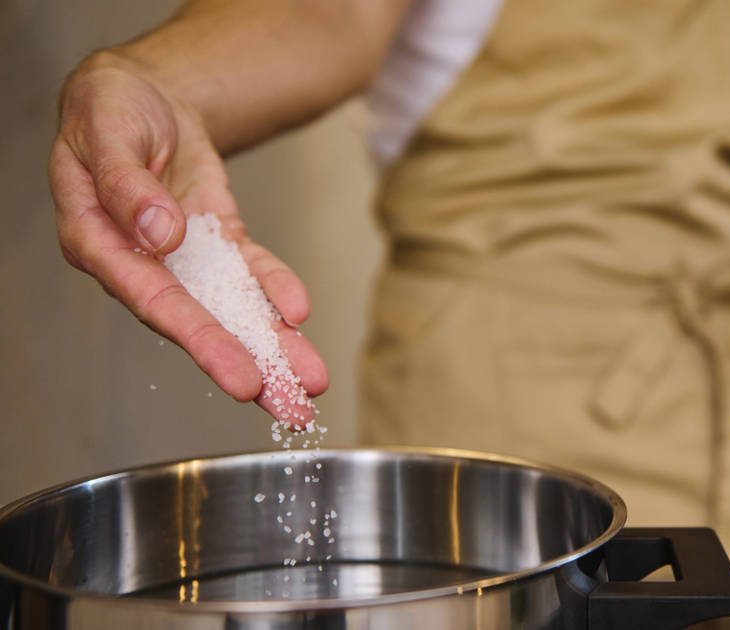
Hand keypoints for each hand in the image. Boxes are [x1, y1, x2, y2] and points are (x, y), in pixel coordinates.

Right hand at [49, 54, 327, 427]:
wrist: (142, 97)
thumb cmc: (109, 111)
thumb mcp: (108, 131)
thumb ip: (127, 184)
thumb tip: (159, 231)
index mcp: (98, 243)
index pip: (151, 298)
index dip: (198, 338)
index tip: (239, 373)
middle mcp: (141, 263)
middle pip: (196, 322)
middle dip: (247, 364)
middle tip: (288, 405)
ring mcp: (183, 258)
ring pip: (230, 310)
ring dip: (273, 349)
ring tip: (310, 386)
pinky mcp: (216, 243)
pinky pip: (249, 273)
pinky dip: (276, 292)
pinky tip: (300, 315)